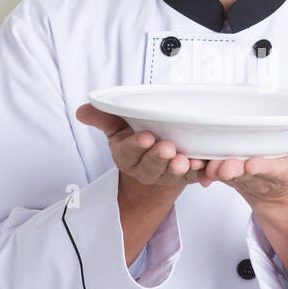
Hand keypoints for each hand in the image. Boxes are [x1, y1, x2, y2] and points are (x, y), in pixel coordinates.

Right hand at [75, 103, 206, 194]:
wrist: (155, 159)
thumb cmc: (135, 136)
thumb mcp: (117, 126)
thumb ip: (103, 117)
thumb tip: (82, 110)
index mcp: (127, 156)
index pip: (129, 152)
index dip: (137, 145)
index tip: (146, 137)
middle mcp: (146, 169)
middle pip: (151, 166)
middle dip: (159, 157)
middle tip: (167, 147)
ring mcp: (166, 175)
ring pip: (173, 174)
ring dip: (180, 168)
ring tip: (185, 160)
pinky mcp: (186, 178)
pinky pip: (194, 177)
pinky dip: (201, 174)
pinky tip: (205, 168)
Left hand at [197, 132, 287, 205]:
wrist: (272, 189)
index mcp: (281, 171)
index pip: (274, 169)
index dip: (264, 167)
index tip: (254, 163)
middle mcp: (258, 174)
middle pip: (245, 173)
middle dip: (234, 169)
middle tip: (225, 166)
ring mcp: (239, 175)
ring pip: (225, 173)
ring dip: (215, 170)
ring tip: (208, 166)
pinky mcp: (223, 172)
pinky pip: (210, 172)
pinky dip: (200, 170)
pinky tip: (190, 164)